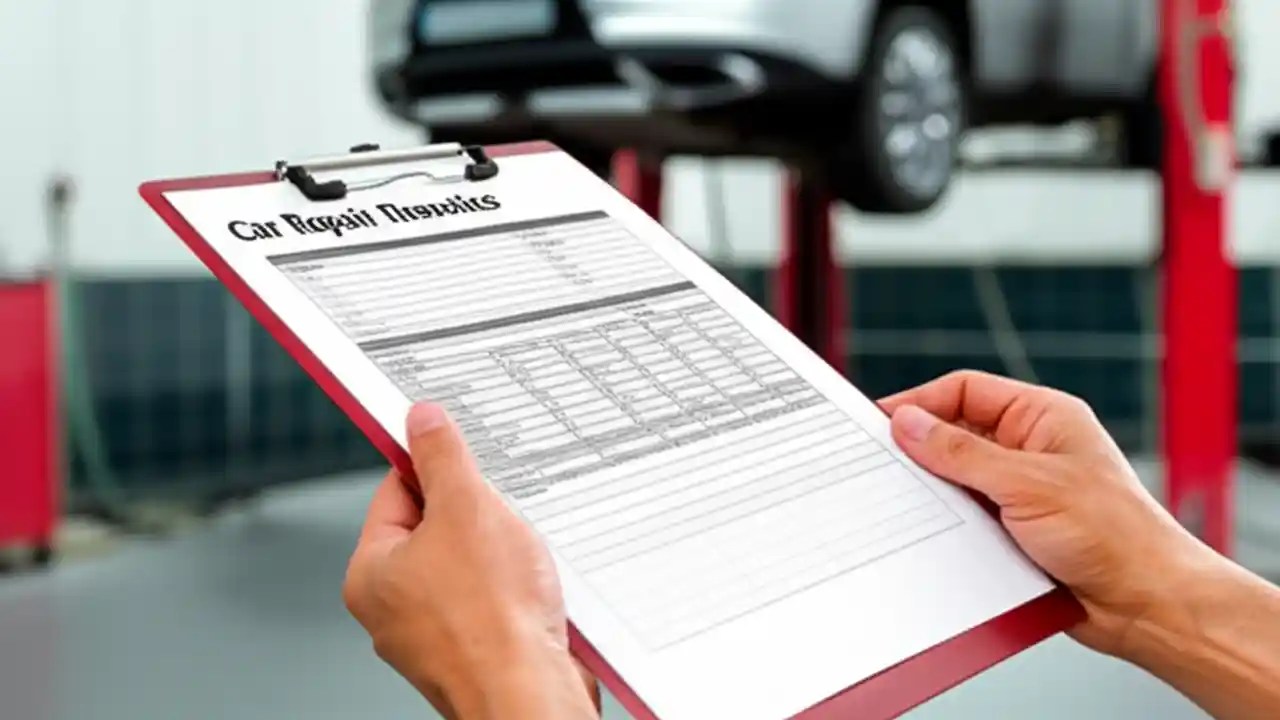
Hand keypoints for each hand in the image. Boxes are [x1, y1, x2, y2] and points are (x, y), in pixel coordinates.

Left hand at [343, 403, 598, 718]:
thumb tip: (422, 419)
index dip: (434, 464)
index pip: (397, 491)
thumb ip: (442, 458)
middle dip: (477, 512)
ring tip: (522, 557)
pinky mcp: (476, 651)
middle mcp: (394, 608)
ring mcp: (435, 634)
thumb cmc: (492, 619)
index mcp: (372, 573)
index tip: (461, 446)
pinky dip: (517, 587)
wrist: (530, 695)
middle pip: (436, 527)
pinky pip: (495, 600)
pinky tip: (535, 588)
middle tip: (502, 511)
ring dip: (503, 550)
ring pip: (471, 564)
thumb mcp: (466, 510)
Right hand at [879, 371, 1221, 658]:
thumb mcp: (1028, 484)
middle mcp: (1030, 448)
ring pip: (956, 480)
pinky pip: (965, 519)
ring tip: (911, 505)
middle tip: (883, 465)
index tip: (881, 422)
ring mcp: (1021, 491)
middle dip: (922, 451)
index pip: (965, 392)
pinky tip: (936, 537)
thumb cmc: (1115, 535)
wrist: (1148, 606)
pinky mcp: (1014, 530)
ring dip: (936, 494)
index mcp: (1042, 417)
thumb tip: (909, 424)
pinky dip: (948, 527)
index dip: (920, 403)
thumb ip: (962, 453)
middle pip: (955, 434)